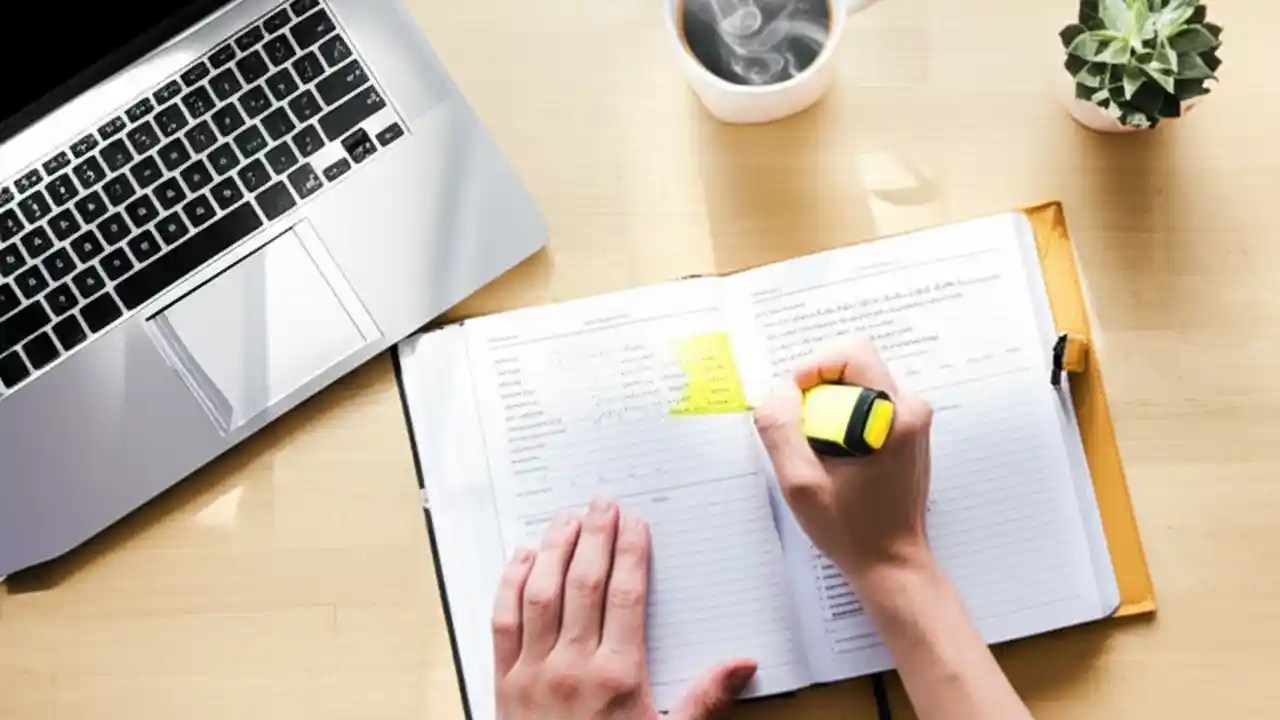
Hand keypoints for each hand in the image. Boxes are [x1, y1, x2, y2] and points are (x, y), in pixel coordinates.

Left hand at [492, 498, 757, 719]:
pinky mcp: (503, 682)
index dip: (630, 552)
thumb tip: (744, 663)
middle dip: (594, 536)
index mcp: (618, 676)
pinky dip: (510, 584)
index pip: (625, 595)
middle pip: (583, 583)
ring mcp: (532, 672)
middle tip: (602, 502)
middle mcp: (572, 666)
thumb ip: (704, 699)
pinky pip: (503, 622)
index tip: (635, 523)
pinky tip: (522, 558)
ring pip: (540, 593)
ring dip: (553, 549)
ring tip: (566, 517)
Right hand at [754, 340, 933, 582]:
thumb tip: (776, 390)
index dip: (814, 366)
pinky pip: (864, 403)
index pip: (853, 353)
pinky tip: (833, 457)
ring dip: (828, 406)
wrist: (890, 563)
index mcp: (896, 415)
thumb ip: (782, 430)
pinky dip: (840, 419)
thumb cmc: (851, 529)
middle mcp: (911, 409)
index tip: (793, 400)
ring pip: (857, 384)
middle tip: (802, 430)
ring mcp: (911, 420)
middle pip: (854, 365)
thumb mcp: (801, 484)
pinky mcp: (905, 432)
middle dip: (818, 389)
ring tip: (817, 450)